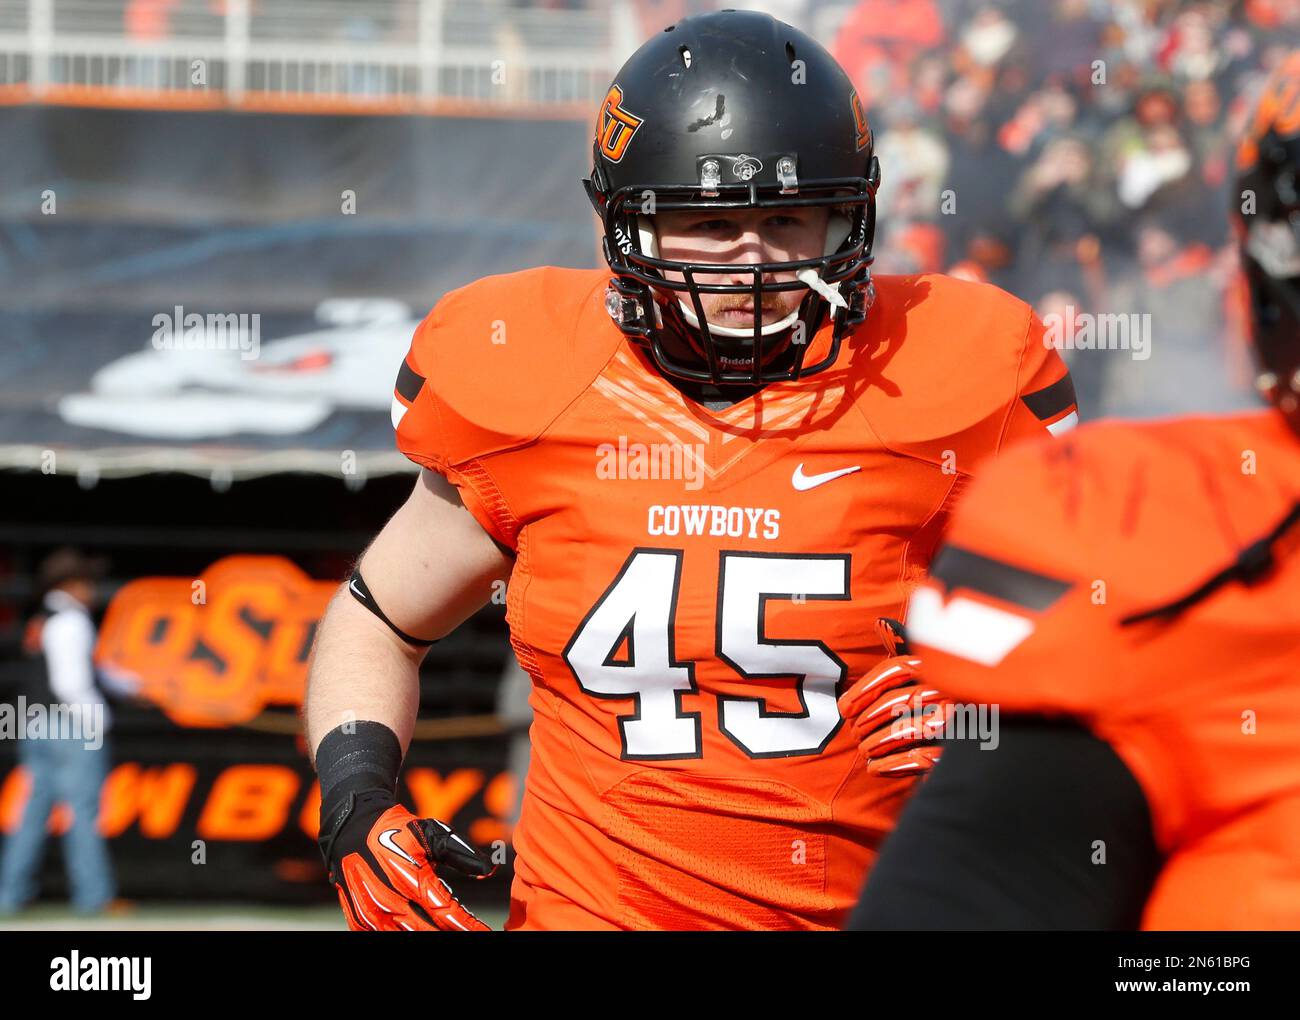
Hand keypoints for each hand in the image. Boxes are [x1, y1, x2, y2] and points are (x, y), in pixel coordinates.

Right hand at [319, 790, 496, 930]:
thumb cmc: (398, 830)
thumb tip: (489, 870)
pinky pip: (380, 936)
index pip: (446, 912)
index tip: (484, 931)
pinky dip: (400, 935)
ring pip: (402, 936)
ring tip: (444, 933)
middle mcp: (390, 899)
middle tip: (469, 934)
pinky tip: (416, 931)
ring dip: (426, 935)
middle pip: (425, 931)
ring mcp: (372, 912)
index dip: (467, 925)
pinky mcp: (359, 918)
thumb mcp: (432, 834)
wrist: (353, 827)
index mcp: (410, 878)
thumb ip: (461, 854)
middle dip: (449, 933)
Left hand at [838, 618, 948, 777]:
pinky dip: (892, 765)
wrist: (998, 738)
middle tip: (854, 732)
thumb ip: (907, 646)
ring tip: (864, 751)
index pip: (897, 669)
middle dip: (868, 718)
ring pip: (906, 730)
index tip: (843, 708)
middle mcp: (955, 687)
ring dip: (877, 743)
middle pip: (898, 700)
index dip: (865, 688)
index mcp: (946, 664)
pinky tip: (876, 769)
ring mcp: (962, 720)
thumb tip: (881, 624)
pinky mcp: (963, 752)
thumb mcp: (936, 666)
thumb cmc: (960, 695)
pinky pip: (921, 758)